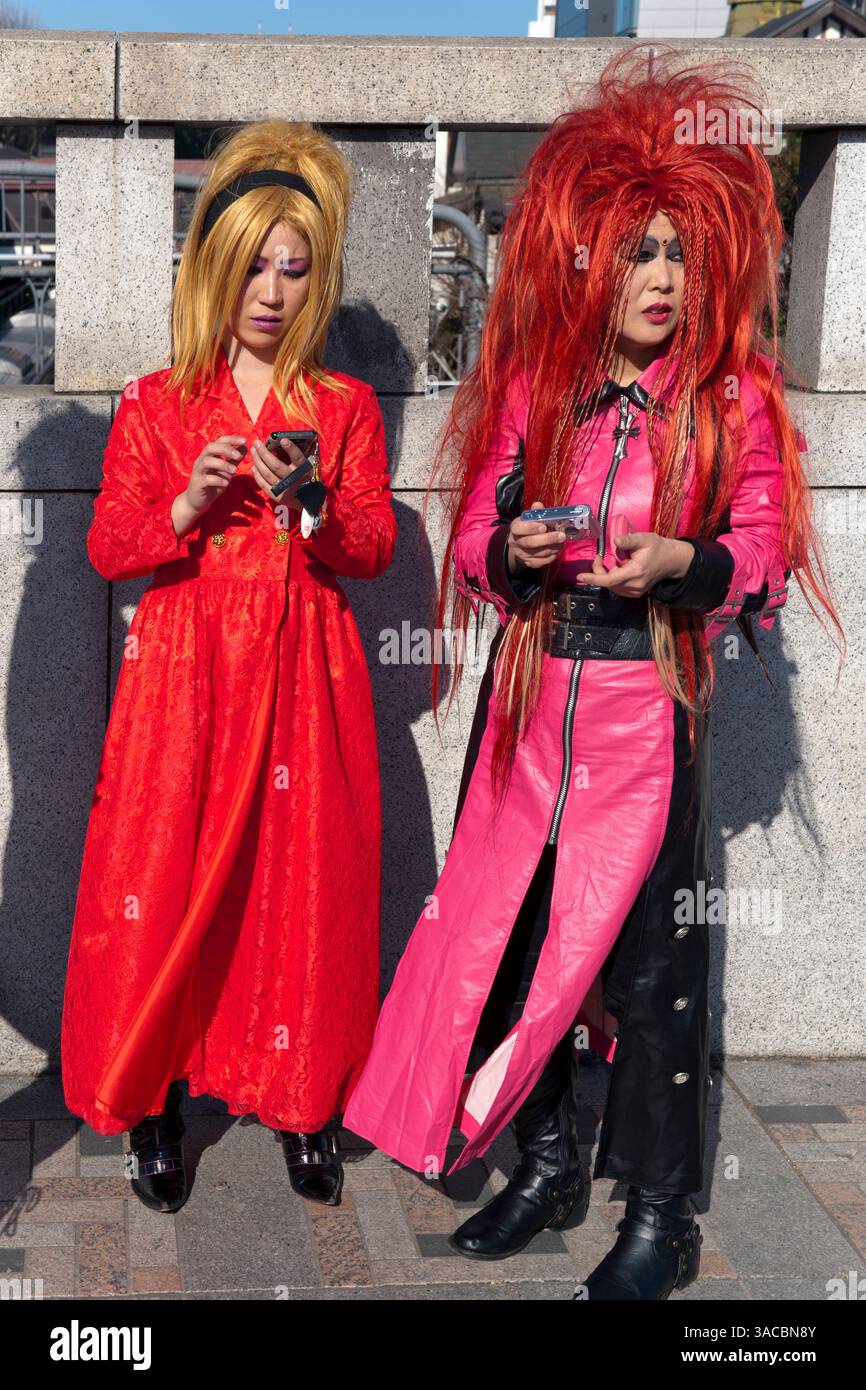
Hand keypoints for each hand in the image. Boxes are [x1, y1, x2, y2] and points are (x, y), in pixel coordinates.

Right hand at [182, 434, 248, 515]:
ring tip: (234, 470)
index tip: (245, 440)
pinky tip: (226, 483)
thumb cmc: (213, 485)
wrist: (198, 502)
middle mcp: (202, 461)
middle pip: (210, 447)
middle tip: (238, 456)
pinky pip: (206, 479)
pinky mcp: (197, 484)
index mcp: (209, 456)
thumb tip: (245, 446)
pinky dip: (217, 479)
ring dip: (222, 464)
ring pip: (207, 461)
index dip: (231, 439)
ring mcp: (198, 472)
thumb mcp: (227, 471)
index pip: (219, 441)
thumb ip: (234, 459)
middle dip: (225, 449)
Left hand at [249, 434, 306, 503]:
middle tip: (256, 443)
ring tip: (253, 451)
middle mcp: (293, 480)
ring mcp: (284, 489)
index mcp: (303, 470)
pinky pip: (263, 484)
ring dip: (257, 461)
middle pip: (275, 465)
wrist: (308, 501)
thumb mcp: (307, 467)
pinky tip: (254, 466)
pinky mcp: (277, 496)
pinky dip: (257, 475)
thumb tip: (287, 441)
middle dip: (264, 452)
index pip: (297, 457)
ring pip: (267, 473)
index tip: (282, 440)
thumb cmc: (305, 479)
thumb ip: (299, 456)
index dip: (290, 448)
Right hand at [506, 500, 567, 574]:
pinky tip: (557, 550)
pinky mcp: (529, 563)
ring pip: (538, 553)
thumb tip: (538, 505)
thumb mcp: (530, 518)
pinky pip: (541, 562)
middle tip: (561, 536)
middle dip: (548, 539)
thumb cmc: (529, 527)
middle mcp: (516, 542)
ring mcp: (522, 554)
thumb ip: (535, 512)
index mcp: (515, 528)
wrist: (520, 544)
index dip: (531, 528)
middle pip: (530, 543)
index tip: (544, 527)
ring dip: (553, 547)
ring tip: (562, 542)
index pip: (519, 528)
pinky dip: (551, 556)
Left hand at [575, 524, 694, 597]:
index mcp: (635, 572)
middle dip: (598, 571)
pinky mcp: (636, 593)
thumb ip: (629, 540)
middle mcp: (635, 585)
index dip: (593, 578)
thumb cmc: (658, 547)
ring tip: (605, 561)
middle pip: (608, 583)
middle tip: (598, 557)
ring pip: (612, 587)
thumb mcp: (645, 539)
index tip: (580, 577)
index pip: (610, 580)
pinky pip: (618, 588)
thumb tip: (615, 541)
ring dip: (605, 576)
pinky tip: (615, 569)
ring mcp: (636, 592)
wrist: (671, 561)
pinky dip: (612, 579)